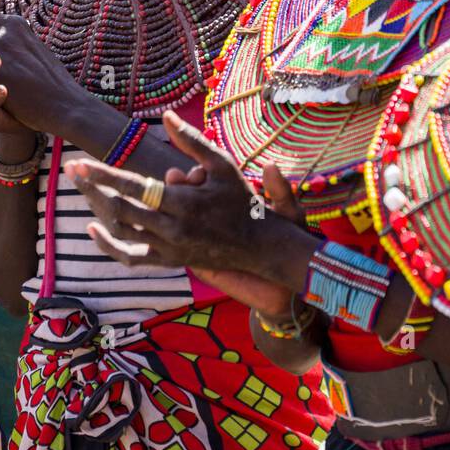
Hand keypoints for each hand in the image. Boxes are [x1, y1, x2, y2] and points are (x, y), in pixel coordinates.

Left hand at [67, 110, 267, 272]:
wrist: (257, 244)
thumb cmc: (239, 198)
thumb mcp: (222, 164)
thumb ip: (191, 141)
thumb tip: (166, 115)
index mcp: (185, 202)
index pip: (135, 188)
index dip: (104, 176)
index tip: (79, 164)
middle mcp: (173, 228)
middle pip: (121, 209)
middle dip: (92, 189)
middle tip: (70, 169)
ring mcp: (169, 249)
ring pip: (122, 231)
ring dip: (98, 210)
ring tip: (82, 189)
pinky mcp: (168, 261)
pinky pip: (131, 257)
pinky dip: (108, 246)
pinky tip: (92, 229)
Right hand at [159, 158, 296, 311]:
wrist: (282, 283)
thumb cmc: (288, 245)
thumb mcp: (289, 215)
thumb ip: (280, 192)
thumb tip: (269, 165)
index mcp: (232, 200)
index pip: (207, 180)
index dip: (199, 174)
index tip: (200, 172)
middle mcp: (212, 215)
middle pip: (185, 195)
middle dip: (177, 185)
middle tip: (174, 178)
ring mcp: (201, 238)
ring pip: (175, 218)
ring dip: (166, 206)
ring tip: (165, 199)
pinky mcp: (196, 261)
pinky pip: (174, 247)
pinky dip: (163, 236)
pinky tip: (160, 228)